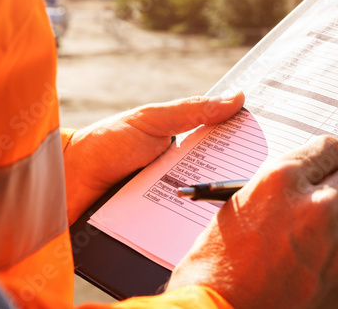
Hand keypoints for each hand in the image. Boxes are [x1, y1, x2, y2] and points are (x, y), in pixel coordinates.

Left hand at [63, 92, 244, 222]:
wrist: (60, 180)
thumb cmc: (104, 143)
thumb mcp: (152, 120)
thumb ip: (192, 110)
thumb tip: (237, 97)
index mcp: (183, 153)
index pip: (224, 158)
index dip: (248, 158)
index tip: (276, 156)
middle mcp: (178, 183)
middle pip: (218, 191)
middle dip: (237, 192)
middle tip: (261, 189)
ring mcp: (164, 211)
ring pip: (200, 219)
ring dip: (214, 218)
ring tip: (237, 218)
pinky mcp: (150, 236)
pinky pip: (174, 240)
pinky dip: (187, 239)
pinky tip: (201, 238)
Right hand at [167, 136, 337, 308]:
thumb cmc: (216, 268)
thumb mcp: (238, 208)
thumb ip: (277, 189)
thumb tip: (303, 184)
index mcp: (283, 179)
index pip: (330, 148)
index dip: (328, 161)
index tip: (328, 170)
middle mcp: (317, 205)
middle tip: (335, 201)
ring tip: (332, 237)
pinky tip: (325, 269)